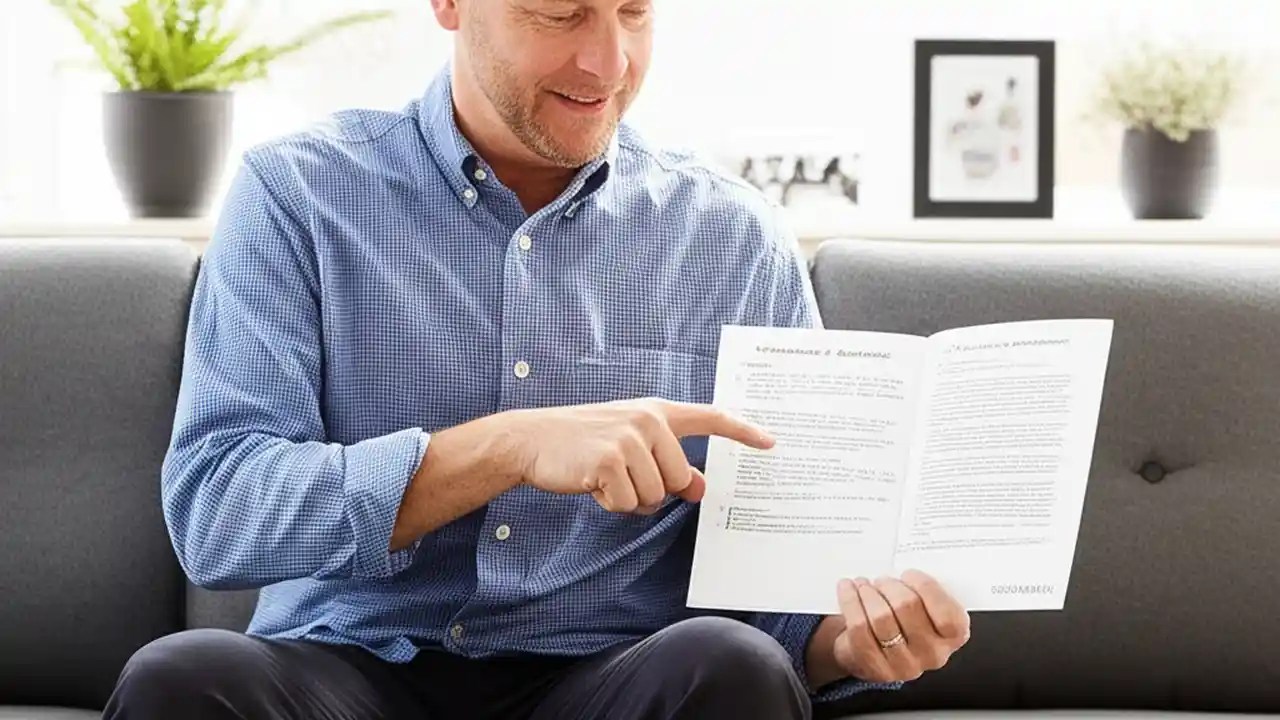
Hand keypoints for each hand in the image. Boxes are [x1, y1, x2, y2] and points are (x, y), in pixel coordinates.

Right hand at [506, 397, 773, 513]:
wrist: (534, 440)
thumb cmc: (586, 445)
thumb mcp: (632, 448)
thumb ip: (669, 465)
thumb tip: (701, 489)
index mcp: (657, 413)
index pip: (710, 418)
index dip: (742, 432)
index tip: (771, 442)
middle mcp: (648, 421)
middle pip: (680, 480)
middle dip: (653, 490)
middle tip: (622, 475)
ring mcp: (629, 439)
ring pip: (655, 496)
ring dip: (629, 498)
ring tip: (603, 476)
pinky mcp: (609, 460)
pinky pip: (628, 504)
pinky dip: (610, 503)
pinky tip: (591, 482)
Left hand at [818, 569, 969, 684]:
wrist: (875, 651)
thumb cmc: (905, 622)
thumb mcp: (926, 606)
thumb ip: (925, 589)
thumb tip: (903, 564)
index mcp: (954, 636)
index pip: (948, 615)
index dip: (925, 588)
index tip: (908, 574)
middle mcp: (933, 654)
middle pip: (908, 608)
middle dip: (890, 586)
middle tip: (881, 579)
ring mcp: (904, 665)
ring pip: (880, 618)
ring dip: (868, 593)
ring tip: (863, 585)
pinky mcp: (875, 667)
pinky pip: (859, 627)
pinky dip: (850, 602)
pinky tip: (848, 590)